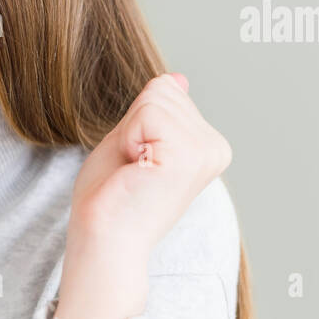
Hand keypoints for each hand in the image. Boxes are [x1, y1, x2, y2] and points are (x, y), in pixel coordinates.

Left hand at [52, 74, 230, 318]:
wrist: (103, 240)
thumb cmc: (111, 199)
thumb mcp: (133, 141)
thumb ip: (155, 112)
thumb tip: (177, 79)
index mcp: (207, 145)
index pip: (165, 92)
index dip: (134, 124)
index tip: (136, 164)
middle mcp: (215, 148)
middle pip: (161, 91)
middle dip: (131, 126)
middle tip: (131, 170)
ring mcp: (206, 150)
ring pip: (153, 99)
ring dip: (128, 135)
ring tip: (134, 172)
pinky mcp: (188, 154)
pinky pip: (146, 113)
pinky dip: (128, 139)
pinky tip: (135, 172)